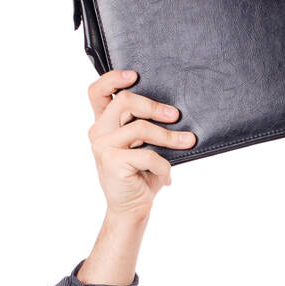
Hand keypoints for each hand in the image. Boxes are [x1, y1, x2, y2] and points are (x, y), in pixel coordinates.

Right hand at [87, 69, 195, 219]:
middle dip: (154, 106)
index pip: (97, 91)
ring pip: (141, 128)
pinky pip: (148, 154)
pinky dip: (164, 165)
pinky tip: (168, 177)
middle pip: (124, 102)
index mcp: (103, 124)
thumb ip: (146, 127)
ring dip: (169, 136)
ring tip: (187, 142)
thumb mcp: (143, 147)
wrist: (131, 210)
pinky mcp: (112, 162)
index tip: (135, 75)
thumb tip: (176, 111)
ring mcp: (103, 146)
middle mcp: (98, 132)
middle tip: (175, 115)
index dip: (113, 79)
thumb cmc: (140, 176)